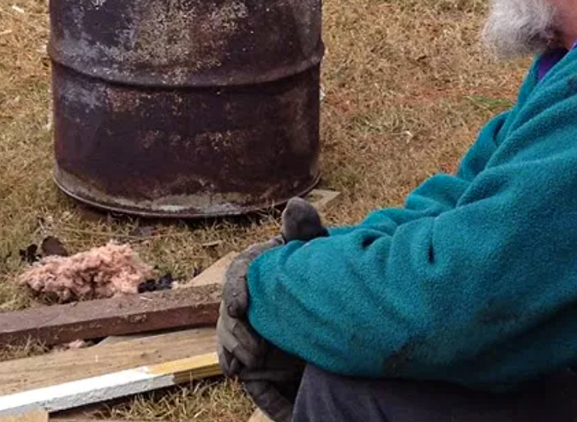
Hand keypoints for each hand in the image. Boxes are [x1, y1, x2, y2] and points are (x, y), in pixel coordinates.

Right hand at [217, 197, 327, 421]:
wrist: (347, 321)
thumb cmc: (328, 277)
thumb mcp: (322, 253)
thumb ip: (307, 232)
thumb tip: (295, 205)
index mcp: (262, 269)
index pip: (239, 270)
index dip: (236, 286)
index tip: (242, 304)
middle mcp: (251, 299)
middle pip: (228, 312)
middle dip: (234, 330)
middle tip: (253, 345)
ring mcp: (251, 330)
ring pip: (229, 340)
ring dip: (235, 349)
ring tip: (255, 359)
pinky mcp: (256, 359)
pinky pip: (239, 364)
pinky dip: (238, 367)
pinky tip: (242, 372)